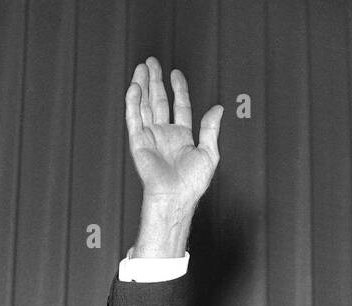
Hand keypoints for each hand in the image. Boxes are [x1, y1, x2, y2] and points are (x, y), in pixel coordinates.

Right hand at [125, 59, 222, 255]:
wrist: (175, 196)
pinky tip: (135, 86)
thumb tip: (218, 108)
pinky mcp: (138, 142)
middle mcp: (164, 133)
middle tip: (152, 62)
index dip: (178, 89)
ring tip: (142, 67)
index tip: (176, 73)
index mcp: (181, 136)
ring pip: (144, 105)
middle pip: (158, 101)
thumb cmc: (193, 183)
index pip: (179, 106)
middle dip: (155, 81)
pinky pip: (134, 118)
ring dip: (142, 86)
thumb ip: (211, 129)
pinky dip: (133, 102)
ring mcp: (150, 136)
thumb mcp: (209, 154)